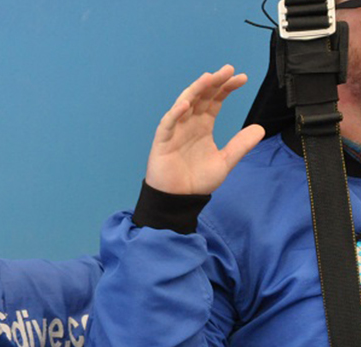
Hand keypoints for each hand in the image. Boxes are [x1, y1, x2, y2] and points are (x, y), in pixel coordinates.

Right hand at [145, 65, 265, 195]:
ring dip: (195, 90)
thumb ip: (240, 145)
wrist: (179, 200)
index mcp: (203, 126)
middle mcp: (189, 124)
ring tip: (208, 78)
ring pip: (184, 104)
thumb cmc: (196, 181)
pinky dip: (175, 113)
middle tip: (228, 70)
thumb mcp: (225, 161)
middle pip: (201, 97)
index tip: (242, 78)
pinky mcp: (162, 142)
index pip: (214, 101)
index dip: (226, 88)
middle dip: (213, 83)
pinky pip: (168, 124)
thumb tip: (260, 128)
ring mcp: (175, 131)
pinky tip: (186, 104)